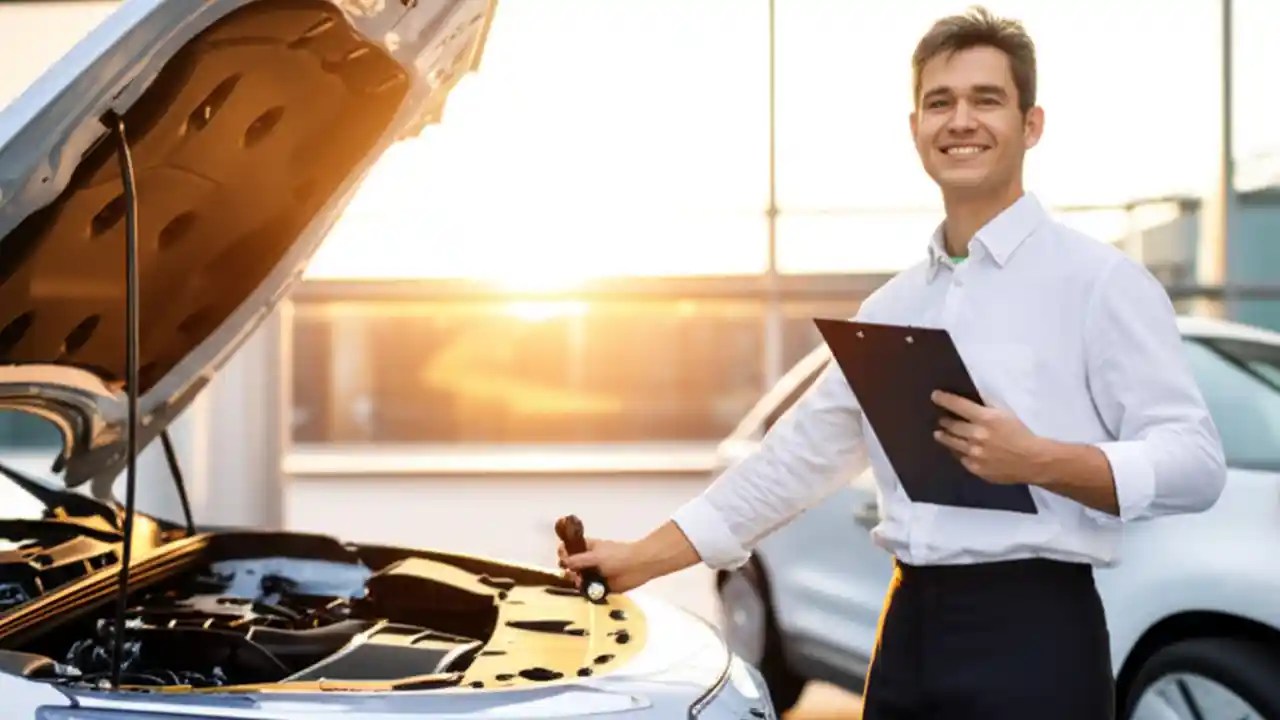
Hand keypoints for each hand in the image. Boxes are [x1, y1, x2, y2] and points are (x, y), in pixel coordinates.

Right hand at [557, 538, 653, 593]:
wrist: (638, 566)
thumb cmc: (617, 556)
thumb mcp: (595, 556)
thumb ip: (578, 560)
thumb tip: (563, 563)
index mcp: (587, 548)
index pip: (569, 550)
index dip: (563, 554)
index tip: (563, 560)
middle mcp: (588, 562)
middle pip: (571, 567)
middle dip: (568, 571)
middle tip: (572, 574)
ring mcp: (594, 575)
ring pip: (578, 580)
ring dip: (576, 582)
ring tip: (580, 583)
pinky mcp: (601, 588)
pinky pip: (589, 591)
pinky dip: (585, 593)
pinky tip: (586, 592)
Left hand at [930, 390, 1047, 484]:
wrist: (1033, 460)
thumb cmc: (1021, 434)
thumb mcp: (1005, 414)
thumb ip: (987, 407)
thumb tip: (971, 399)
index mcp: (985, 418)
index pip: (958, 405)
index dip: (944, 399)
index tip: (935, 396)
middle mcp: (976, 435)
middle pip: (952, 425)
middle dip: (945, 421)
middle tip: (941, 419)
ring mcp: (974, 453)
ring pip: (952, 442)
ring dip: (944, 436)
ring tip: (939, 433)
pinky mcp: (975, 468)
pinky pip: (960, 458)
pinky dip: (958, 452)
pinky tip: (957, 449)